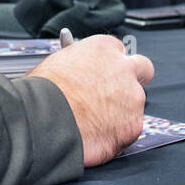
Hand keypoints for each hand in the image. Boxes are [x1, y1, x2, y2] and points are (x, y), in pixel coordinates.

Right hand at [28, 35, 154, 165]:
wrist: (44, 120)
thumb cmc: (43, 92)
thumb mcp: (57, 64)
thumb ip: (77, 65)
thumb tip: (76, 72)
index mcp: (102, 48)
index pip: (117, 51)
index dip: (109, 66)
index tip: (103, 75)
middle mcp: (123, 68)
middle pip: (142, 68)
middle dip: (133, 79)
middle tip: (116, 94)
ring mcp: (133, 97)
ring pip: (135, 103)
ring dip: (121, 111)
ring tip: (93, 123)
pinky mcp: (134, 125)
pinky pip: (130, 129)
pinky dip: (117, 135)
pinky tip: (96, 136)